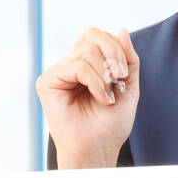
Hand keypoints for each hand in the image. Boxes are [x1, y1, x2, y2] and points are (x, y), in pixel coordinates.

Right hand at [36, 26, 139, 168]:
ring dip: (106, 75)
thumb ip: (128, 57)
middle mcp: (70, 65)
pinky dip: (96, 82)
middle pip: (92, 34)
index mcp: (87, 64)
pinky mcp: (48, 82)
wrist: (99, 147)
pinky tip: (101, 99)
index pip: (99, 35)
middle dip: (114, 53)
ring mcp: (58, 72)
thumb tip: (122, 29)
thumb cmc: (111, 123)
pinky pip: (78, 66)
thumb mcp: (129, 85)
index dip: (117, 48)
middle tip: (120, 78)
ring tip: (109, 96)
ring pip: (87, 51)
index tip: (125, 73)